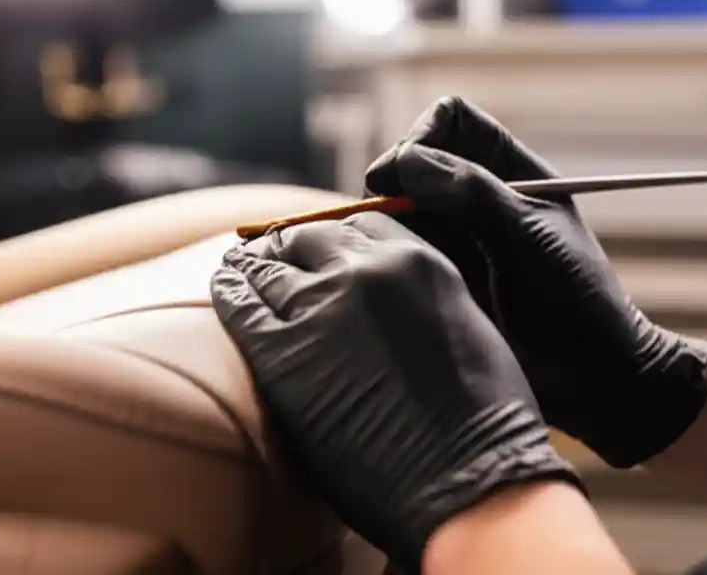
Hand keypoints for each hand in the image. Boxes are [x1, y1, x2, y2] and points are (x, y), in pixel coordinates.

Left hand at [210, 212, 580, 572]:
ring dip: (253, 267)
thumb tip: (386, 298)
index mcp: (417, 261)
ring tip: (236, 267)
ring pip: (268, 268)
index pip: (359, 224)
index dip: (334, 237)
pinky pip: (240, 306)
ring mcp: (319, 308)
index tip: (320, 247)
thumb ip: (420, 297)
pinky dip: (229, 292)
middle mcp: (364, 271)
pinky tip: (224, 288)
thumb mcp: (464, 327)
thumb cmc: (482, 425)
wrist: (465, 481)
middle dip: (289, 246)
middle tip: (271, 254)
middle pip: (307, 238)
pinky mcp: (281, 354)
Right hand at [365, 97, 706, 467]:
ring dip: (385, 222)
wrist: (590, 378)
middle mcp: (476, 197)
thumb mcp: (528, 235)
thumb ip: (471, 192)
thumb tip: (407, 160)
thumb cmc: (576, 299)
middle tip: (388, 220)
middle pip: (412, 161)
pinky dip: (385, 255)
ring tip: (393, 252)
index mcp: (510, 171)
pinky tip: (395, 277)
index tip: (408, 174)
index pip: (450, 119)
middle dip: (393, 182)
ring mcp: (454, 238)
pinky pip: (396, 250)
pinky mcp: (438, 277)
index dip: (423, 136)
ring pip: (396, 207)